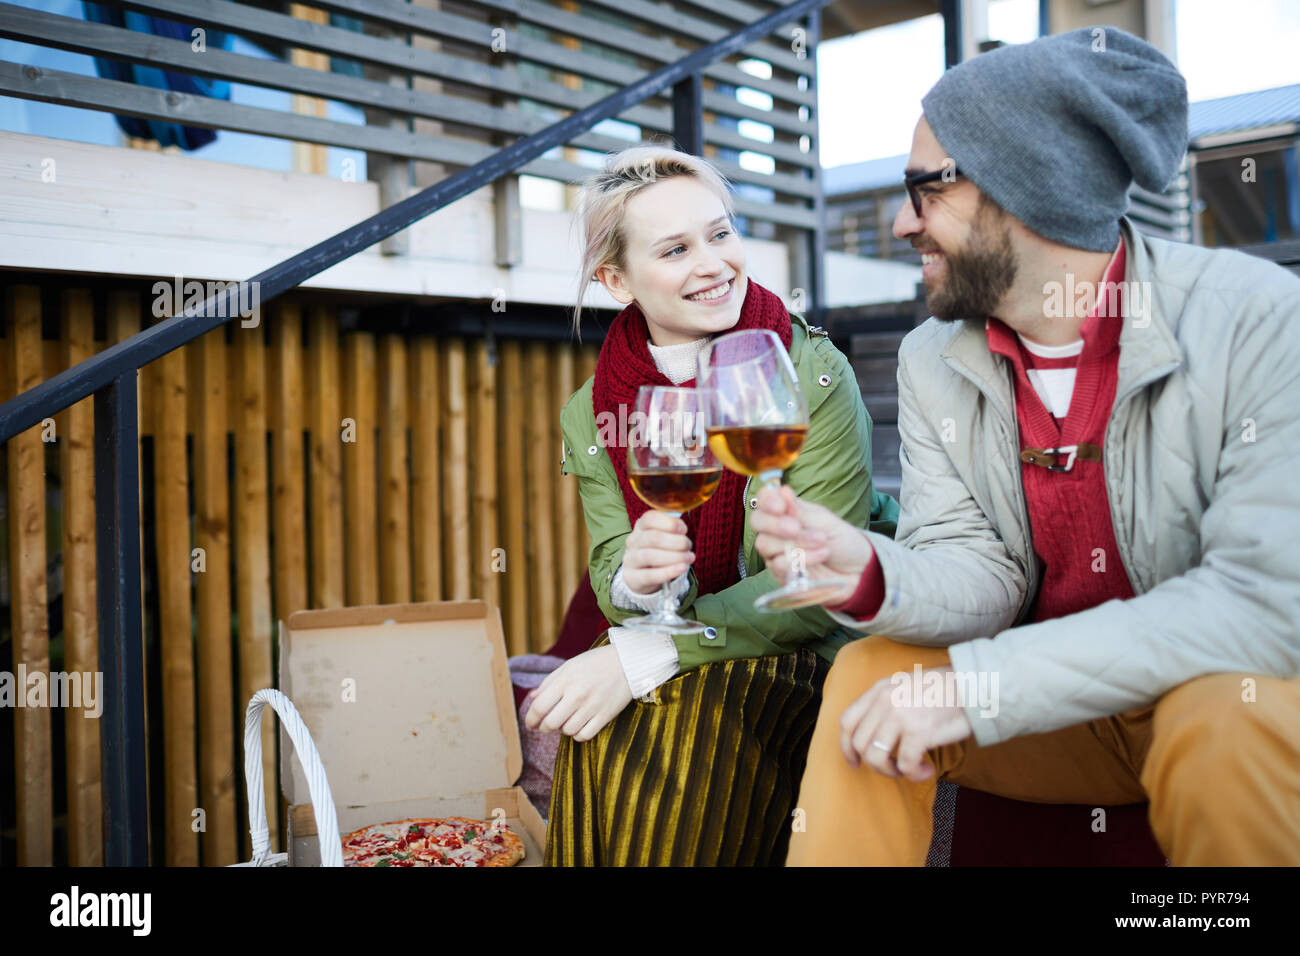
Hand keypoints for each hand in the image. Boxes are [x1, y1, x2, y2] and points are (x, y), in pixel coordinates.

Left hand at [522, 645, 632, 741]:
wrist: (627, 662)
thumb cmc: (594, 663)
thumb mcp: (569, 666)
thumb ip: (548, 683)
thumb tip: (531, 698)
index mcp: (565, 680)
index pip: (539, 707)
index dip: (530, 719)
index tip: (530, 724)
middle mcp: (577, 695)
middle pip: (550, 723)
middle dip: (543, 728)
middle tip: (545, 726)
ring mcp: (592, 706)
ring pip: (567, 731)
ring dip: (563, 729)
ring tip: (566, 721)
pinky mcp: (605, 715)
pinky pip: (584, 735)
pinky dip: (578, 735)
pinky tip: (578, 727)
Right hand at [622, 510, 693, 595]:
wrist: (640, 576)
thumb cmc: (657, 551)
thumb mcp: (663, 537)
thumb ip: (672, 530)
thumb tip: (682, 529)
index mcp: (640, 527)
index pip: (649, 518)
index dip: (669, 523)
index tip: (684, 530)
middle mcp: (633, 541)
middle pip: (653, 538)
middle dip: (677, 542)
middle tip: (688, 546)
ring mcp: (630, 560)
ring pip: (650, 556)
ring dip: (675, 557)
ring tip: (689, 558)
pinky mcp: (632, 578)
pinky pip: (650, 575)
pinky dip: (669, 572)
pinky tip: (682, 568)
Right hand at [750, 484, 872, 604]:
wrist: (858, 569)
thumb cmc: (842, 541)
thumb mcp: (825, 521)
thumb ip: (800, 511)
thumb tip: (782, 490)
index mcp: (787, 511)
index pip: (764, 499)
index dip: (766, 500)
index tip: (780, 506)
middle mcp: (777, 530)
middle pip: (757, 522)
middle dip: (775, 524)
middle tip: (796, 527)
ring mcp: (776, 553)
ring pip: (766, 544)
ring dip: (796, 542)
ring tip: (821, 542)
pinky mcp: (781, 573)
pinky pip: (780, 564)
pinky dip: (803, 558)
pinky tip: (821, 555)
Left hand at [839, 665, 973, 780]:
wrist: (973, 686)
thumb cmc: (943, 690)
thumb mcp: (905, 686)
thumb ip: (886, 703)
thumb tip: (875, 734)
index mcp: (879, 689)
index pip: (847, 722)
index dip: (846, 747)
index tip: (854, 762)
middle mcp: (885, 701)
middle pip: (859, 744)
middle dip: (873, 764)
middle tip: (893, 769)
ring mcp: (900, 717)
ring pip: (876, 758)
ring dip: (891, 772)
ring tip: (908, 770)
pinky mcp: (918, 732)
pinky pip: (904, 765)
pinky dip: (914, 774)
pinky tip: (926, 770)